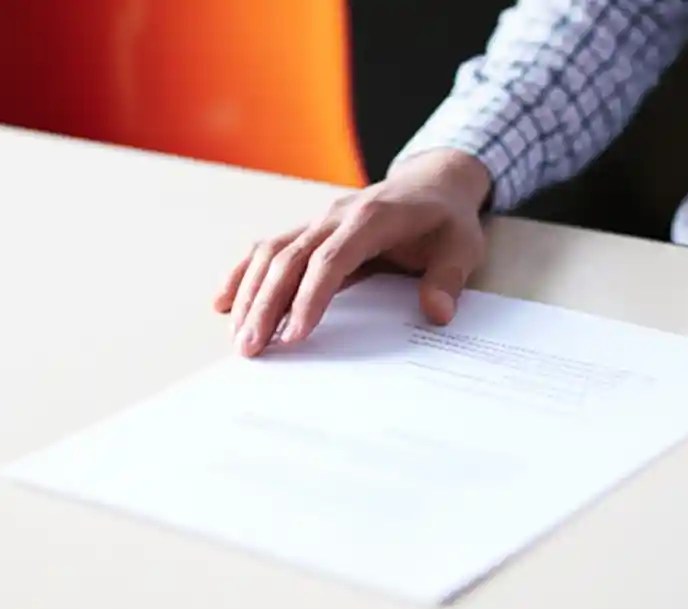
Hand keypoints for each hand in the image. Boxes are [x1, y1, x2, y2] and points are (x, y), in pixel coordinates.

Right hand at [213, 149, 491, 356]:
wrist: (432, 182)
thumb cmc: (445, 219)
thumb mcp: (463, 246)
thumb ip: (448, 279)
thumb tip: (437, 312)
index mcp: (372, 218)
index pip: (331, 259)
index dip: (310, 297)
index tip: (296, 335)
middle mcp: (335, 215)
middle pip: (290, 258)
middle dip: (266, 305)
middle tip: (251, 348)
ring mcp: (317, 221)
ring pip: (271, 253)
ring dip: (250, 294)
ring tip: (238, 338)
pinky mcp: (308, 230)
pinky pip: (268, 249)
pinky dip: (244, 275)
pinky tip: (224, 303)